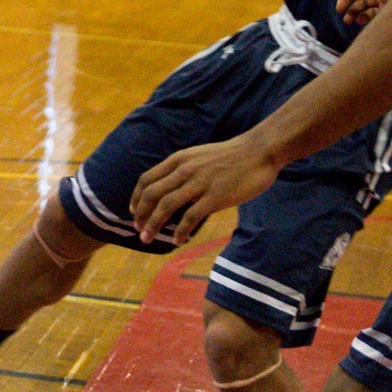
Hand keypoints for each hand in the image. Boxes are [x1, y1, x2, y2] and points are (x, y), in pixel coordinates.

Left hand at [130, 131, 277, 244]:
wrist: (259, 151)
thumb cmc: (231, 155)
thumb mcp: (199, 155)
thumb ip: (184, 169)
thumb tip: (171, 187)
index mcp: (179, 159)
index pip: (147, 179)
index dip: (136, 198)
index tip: (133, 212)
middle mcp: (185, 170)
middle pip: (152, 194)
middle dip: (140, 214)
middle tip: (138, 230)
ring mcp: (200, 183)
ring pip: (166, 206)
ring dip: (153, 225)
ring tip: (148, 238)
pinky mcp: (215, 197)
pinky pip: (190, 217)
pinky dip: (180, 230)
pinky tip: (177, 240)